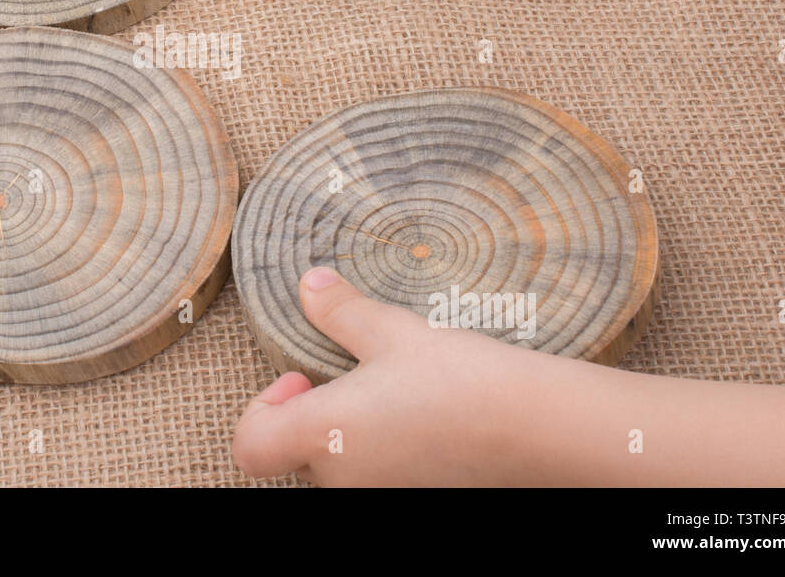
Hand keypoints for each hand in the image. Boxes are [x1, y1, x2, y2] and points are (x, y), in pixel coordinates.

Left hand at [231, 265, 533, 485]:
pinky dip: (386, 450)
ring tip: (396, 393)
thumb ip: (340, 312)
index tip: (301, 375)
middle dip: (315, 413)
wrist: (534, 428)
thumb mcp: (391, 331)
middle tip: (357, 375)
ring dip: (351, 433)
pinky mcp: (414, 500)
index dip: (262, 408)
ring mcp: (380, 497)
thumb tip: (309, 285)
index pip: (250, 445)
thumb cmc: (458, 379)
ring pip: (339, 466)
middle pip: (297, 453)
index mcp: (322, 435)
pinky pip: (378, 478)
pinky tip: (422, 419)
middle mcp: (343, 480)